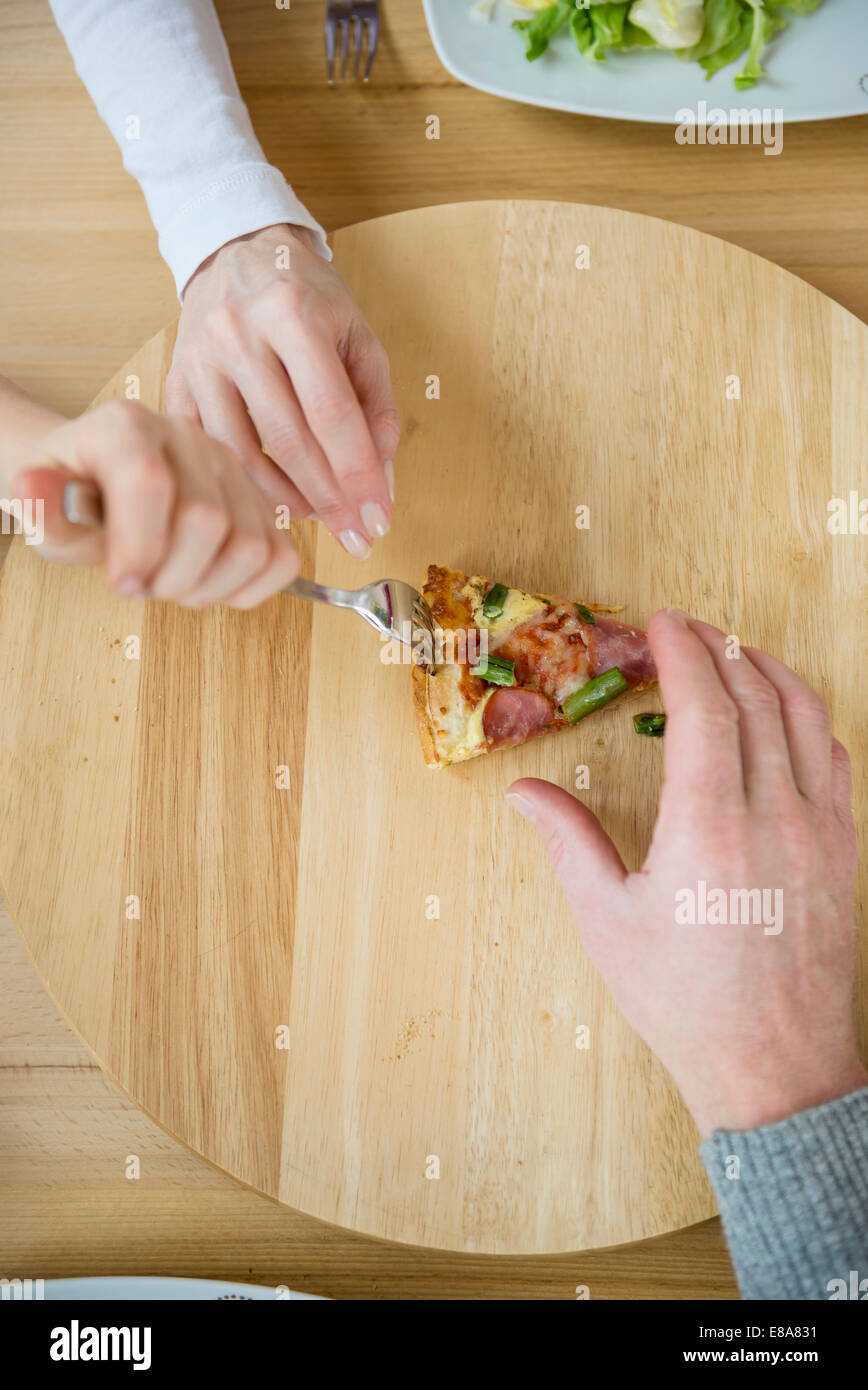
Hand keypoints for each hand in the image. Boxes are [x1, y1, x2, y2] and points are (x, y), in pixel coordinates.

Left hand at [14, 399, 299, 607]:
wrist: (100, 483)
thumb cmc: (74, 498)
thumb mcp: (41, 508)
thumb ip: (38, 508)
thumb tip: (34, 488)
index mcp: (128, 426)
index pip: (151, 485)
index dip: (140, 549)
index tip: (122, 585)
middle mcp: (189, 435)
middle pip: (207, 522)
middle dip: (172, 577)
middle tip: (143, 587)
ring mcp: (232, 467)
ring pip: (251, 545)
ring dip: (210, 588)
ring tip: (173, 585)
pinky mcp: (261, 501)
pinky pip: (281, 558)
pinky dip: (250, 588)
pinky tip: (211, 584)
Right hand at [166, 223, 399, 558]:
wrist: (235, 252)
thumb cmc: (305, 297)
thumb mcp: (356, 332)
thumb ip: (376, 402)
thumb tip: (381, 476)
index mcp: (294, 315)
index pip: (333, 412)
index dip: (358, 473)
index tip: (379, 518)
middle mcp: (239, 334)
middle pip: (288, 439)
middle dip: (329, 498)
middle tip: (356, 536)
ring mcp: (199, 359)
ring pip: (242, 453)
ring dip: (286, 499)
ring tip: (319, 519)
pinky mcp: (175, 381)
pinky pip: (209, 450)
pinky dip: (244, 485)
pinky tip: (274, 501)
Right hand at [507, 610, 866, 1135]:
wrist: (774, 1066)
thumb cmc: (686, 1001)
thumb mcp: (608, 922)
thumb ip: (569, 842)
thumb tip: (524, 793)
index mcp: (709, 826)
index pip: (705, 705)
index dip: (683, 651)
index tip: (664, 621)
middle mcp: (774, 815)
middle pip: (755, 698)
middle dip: (720, 648)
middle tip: (689, 629)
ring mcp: (820, 831)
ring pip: (806, 717)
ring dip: (770, 672)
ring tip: (738, 652)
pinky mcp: (844, 850)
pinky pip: (835, 759)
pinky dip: (809, 719)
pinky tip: (788, 717)